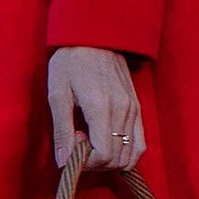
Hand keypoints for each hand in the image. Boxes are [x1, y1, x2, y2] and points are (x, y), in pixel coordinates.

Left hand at [47, 47, 145, 171]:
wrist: (94, 35)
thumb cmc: (71, 61)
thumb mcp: (58, 93)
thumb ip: (62, 130)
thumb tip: (63, 162)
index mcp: (101, 107)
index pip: (103, 155)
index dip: (86, 161)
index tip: (73, 144)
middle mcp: (123, 111)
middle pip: (117, 159)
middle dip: (96, 161)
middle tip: (79, 141)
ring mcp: (134, 109)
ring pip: (130, 154)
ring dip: (110, 158)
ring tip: (92, 140)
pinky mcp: (138, 107)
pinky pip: (141, 143)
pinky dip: (127, 153)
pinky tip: (110, 146)